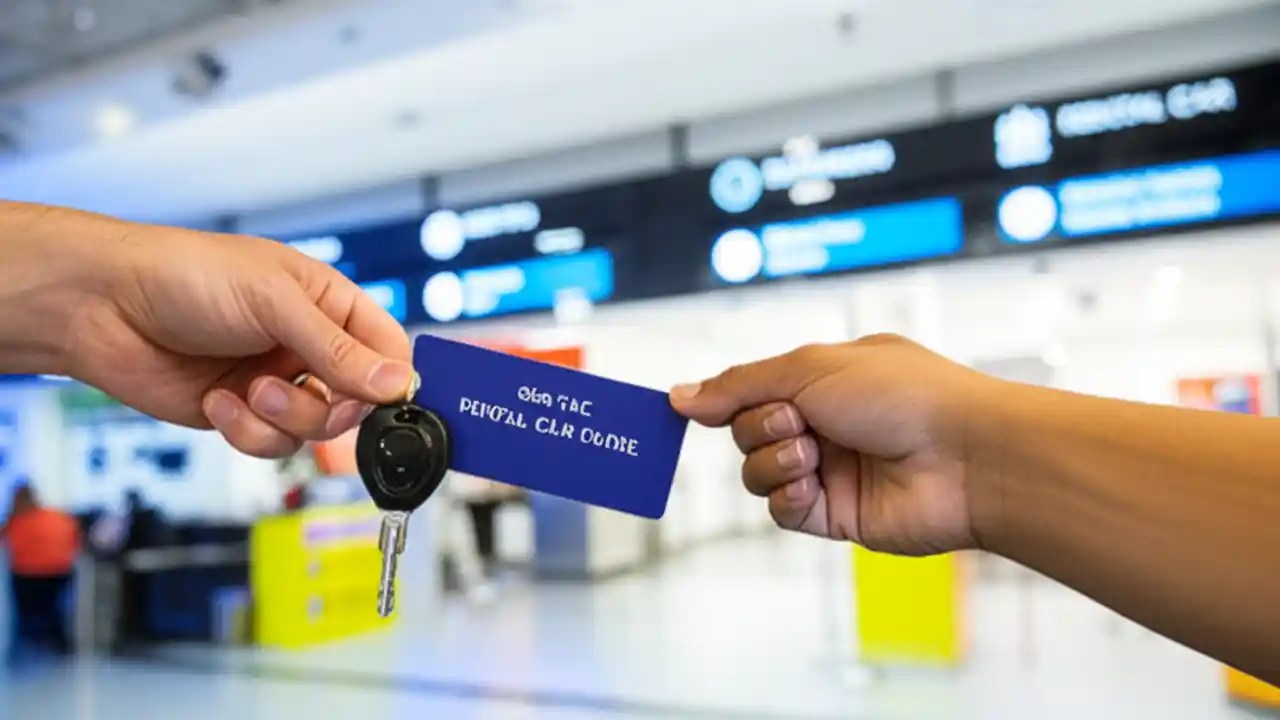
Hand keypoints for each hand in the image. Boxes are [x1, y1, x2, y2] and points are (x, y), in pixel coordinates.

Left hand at [66, 221, 412, 457]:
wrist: (102, 306)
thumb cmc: (186, 276)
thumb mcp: (275, 302)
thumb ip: (338, 349)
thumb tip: (396, 383)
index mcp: (328, 304)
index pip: (388, 349)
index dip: (391, 379)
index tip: (383, 399)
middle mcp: (307, 345)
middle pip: (356, 400)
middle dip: (324, 405)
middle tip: (288, 387)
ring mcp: (277, 381)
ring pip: (315, 428)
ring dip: (283, 418)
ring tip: (247, 393)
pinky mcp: (242, 414)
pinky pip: (272, 444)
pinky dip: (247, 431)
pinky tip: (218, 402)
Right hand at [669, 334, 993, 555]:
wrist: (966, 456)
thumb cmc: (903, 395)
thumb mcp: (809, 367)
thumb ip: (740, 384)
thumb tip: (680, 395)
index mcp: (828, 378)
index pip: (754, 389)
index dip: (728, 398)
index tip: (696, 407)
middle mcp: (828, 423)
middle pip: (748, 431)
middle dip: (761, 425)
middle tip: (798, 420)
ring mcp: (833, 470)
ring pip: (759, 473)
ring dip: (773, 460)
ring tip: (812, 452)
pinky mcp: (837, 515)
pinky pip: (782, 510)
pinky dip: (786, 495)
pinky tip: (811, 482)